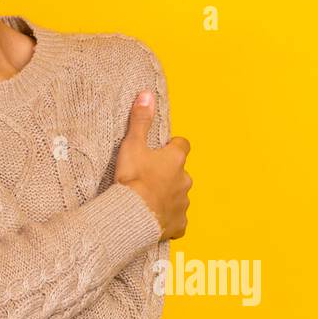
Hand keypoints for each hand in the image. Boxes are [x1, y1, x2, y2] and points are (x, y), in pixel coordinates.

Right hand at [113, 89, 190, 240]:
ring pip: (179, 196)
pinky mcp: (179, 225)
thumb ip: (141, 120)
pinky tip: (154, 219)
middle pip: (181, 172)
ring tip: (148, 199)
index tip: (161, 149)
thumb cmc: (133, 179)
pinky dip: (168, 218)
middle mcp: (185, 180)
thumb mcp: (132, 145)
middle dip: (169, 174)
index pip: (182, 145)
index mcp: (175, 159)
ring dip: (168, 195)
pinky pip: (177, 221)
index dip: (172, 146)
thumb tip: (147, 94)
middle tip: (149, 177)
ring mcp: (183, 204)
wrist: (132, 215)